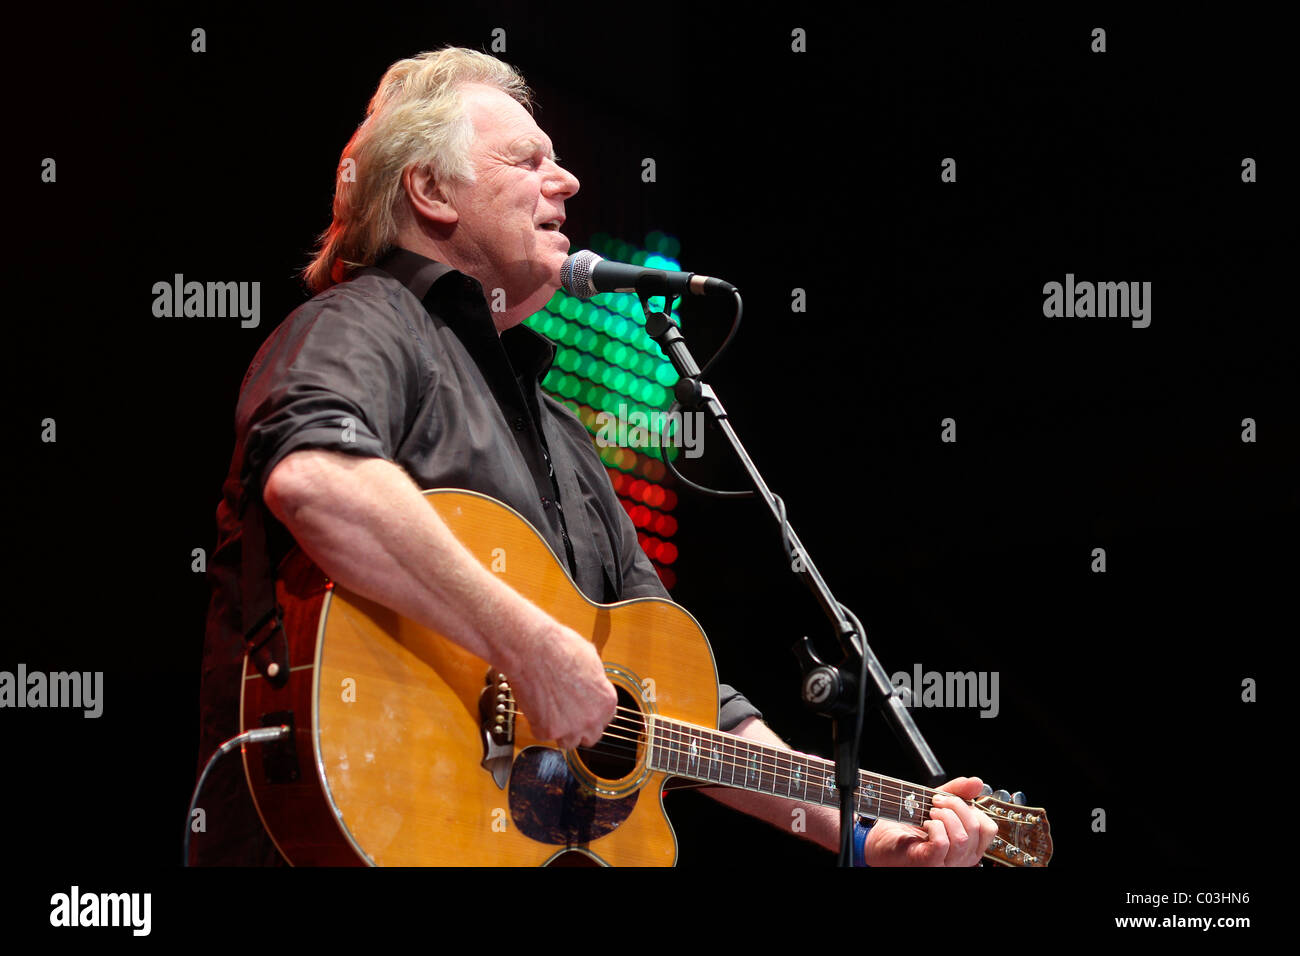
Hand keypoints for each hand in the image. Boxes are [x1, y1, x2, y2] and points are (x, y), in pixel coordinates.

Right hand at [506, 620, 616, 750]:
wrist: (533, 650)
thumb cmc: (560, 648)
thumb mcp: (591, 659)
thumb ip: (595, 680)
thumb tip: (592, 683)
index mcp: (607, 700)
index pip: (605, 719)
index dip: (591, 713)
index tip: (581, 709)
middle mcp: (593, 718)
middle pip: (590, 737)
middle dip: (579, 727)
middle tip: (566, 714)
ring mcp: (571, 728)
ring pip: (568, 743)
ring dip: (560, 731)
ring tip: (549, 712)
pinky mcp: (547, 731)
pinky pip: (543, 736)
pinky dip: (537, 724)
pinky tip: (536, 707)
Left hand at [863, 776, 997, 866]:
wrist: (878, 841)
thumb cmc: (906, 827)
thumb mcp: (934, 805)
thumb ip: (956, 793)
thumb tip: (976, 783)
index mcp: (967, 846)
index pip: (988, 828)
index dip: (973, 809)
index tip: (951, 800)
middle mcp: (961, 858)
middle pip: (977, 829)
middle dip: (957, 806)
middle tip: (936, 802)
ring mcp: (946, 863)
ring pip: (962, 837)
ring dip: (945, 816)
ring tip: (929, 813)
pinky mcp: (928, 863)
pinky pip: (942, 843)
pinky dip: (934, 827)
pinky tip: (924, 824)